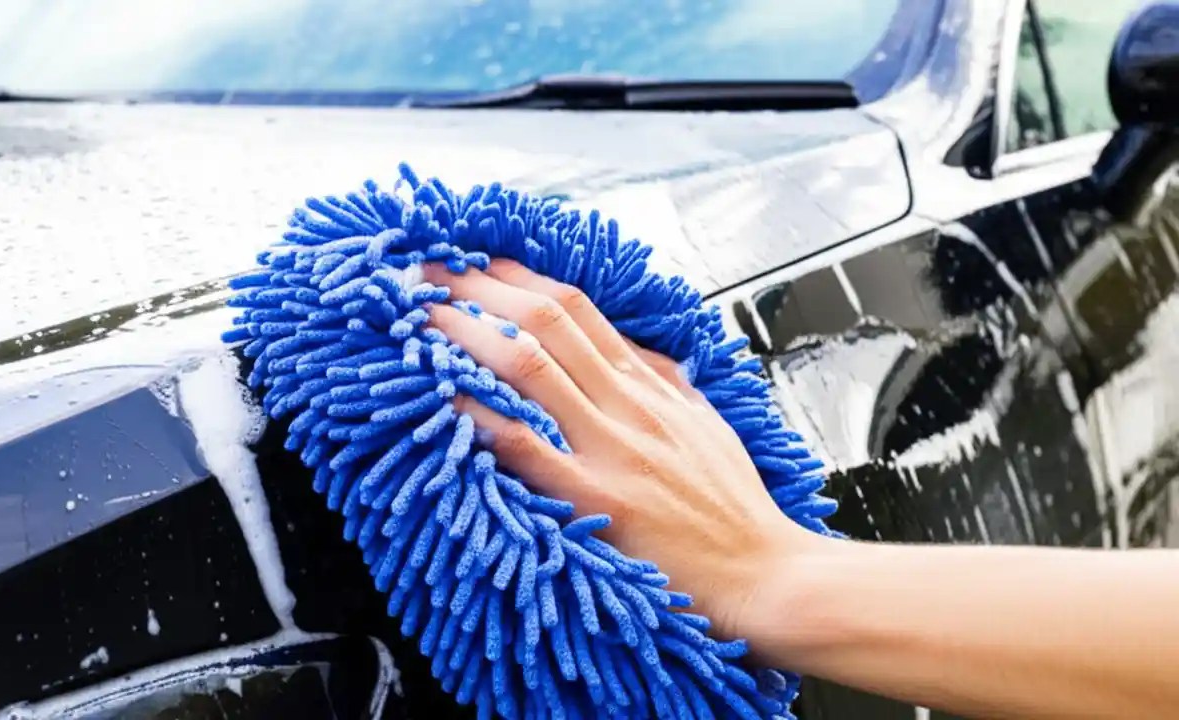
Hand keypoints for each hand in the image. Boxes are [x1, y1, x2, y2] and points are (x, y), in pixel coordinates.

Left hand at [424, 260, 822, 642]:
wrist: (766, 575)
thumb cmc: (734, 510)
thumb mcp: (707, 425)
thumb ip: (667, 383)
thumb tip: (636, 349)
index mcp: (650, 386)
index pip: (577, 309)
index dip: (519, 278)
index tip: (476, 261)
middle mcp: (627, 405)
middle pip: (544, 322)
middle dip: (479, 288)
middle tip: (426, 268)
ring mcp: (612, 448)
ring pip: (530, 368)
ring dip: (468, 334)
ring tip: (419, 315)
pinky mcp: (597, 499)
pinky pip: (526, 446)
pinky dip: (481, 415)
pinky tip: (443, 396)